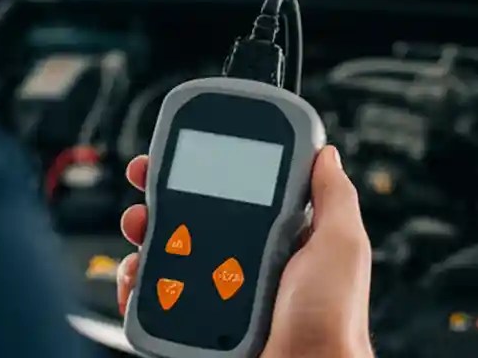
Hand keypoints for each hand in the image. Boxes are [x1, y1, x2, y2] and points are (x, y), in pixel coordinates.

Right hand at [117, 146, 373, 357]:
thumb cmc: (333, 323)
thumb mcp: (342, 248)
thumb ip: (334, 198)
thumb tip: (326, 154)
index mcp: (281, 241)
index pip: (238, 193)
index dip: (209, 171)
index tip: (183, 154)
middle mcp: (247, 264)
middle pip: (193, 219)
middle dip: (163, 197)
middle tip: (146, 186)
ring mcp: (219, 293)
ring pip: (168, 254)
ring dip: (144, 235)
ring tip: (138, 228)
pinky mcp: (196, 323)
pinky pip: (156, 298)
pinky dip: (137, 283)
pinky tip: (136, 274)